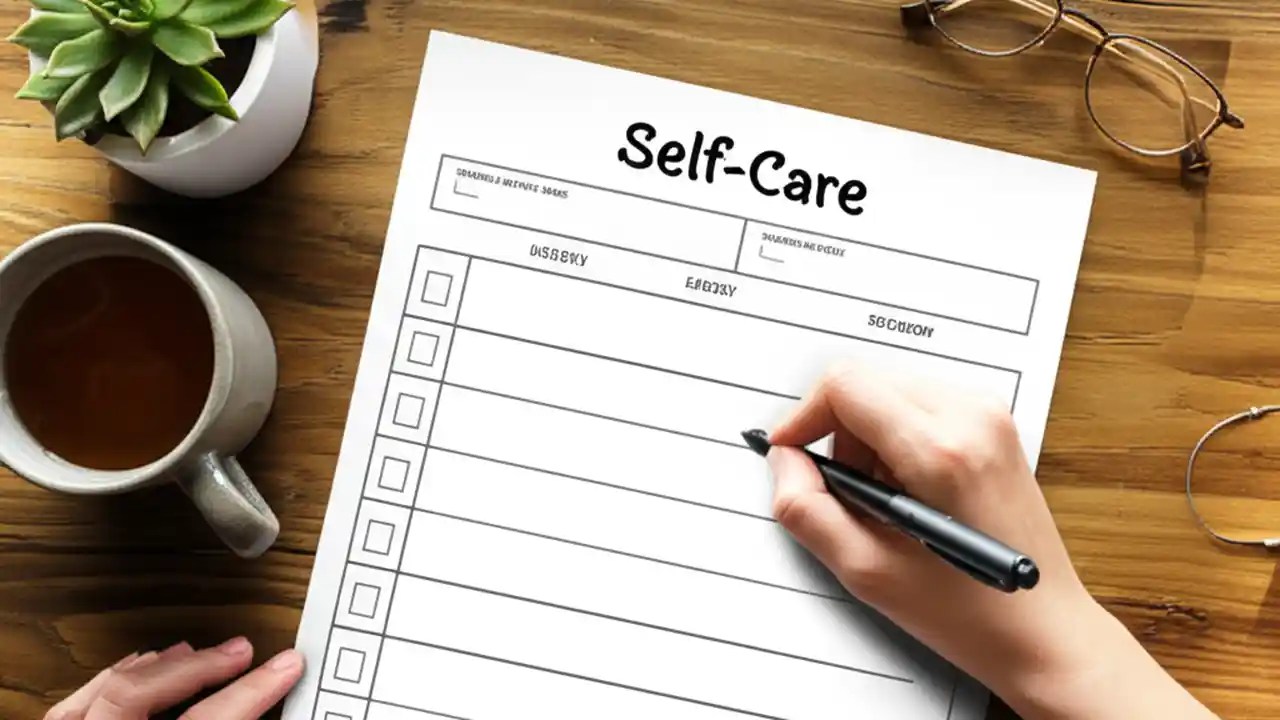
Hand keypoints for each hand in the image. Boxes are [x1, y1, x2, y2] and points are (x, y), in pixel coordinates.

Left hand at [46, 637, 302, 719]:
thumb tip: (265, 710)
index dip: (251, 691)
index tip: (286, 667)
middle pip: (143, 691)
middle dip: (203, 666)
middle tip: (245, 650)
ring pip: (107, 687)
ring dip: (160, 666)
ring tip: (198, 651)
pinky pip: (74, 703)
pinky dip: (115, 677)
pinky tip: (139, 665)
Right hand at [768, 362, 1215, 719]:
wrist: (1043, 631)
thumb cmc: (970, 612)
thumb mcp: (866, 570)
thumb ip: (806, 510)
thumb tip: (784, 463)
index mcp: (940, 450)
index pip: (845, 384)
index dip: (802, 416)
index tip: (790, 454)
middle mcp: (971, 418)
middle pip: (865, 383)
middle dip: (838, 434)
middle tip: (850, 495)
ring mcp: (989, 416)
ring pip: (888, 392)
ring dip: (868, 439)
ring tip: (886, 501)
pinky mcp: (994, 424)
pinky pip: (918, 405)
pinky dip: (896, 439)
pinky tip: (910, 491)